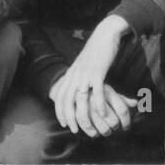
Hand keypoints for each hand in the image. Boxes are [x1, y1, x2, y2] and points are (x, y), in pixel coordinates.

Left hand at [48, 16, 136, 137]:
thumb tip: (76, 85)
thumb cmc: (96, 50)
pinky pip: (96, 93)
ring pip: (79, 100)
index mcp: (71, 73)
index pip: (60, 96)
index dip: (60, 111)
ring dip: (82, 116)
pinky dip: (98, 105)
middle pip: (66, 101)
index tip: (63, 122)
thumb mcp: (82, 63)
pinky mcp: (98, 72)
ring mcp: (86, 74)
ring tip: (87, 127)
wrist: (104, 34)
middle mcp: (75, 75)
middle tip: (73, 129)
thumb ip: (78, 74)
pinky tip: (102, 114)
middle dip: (68, 118)